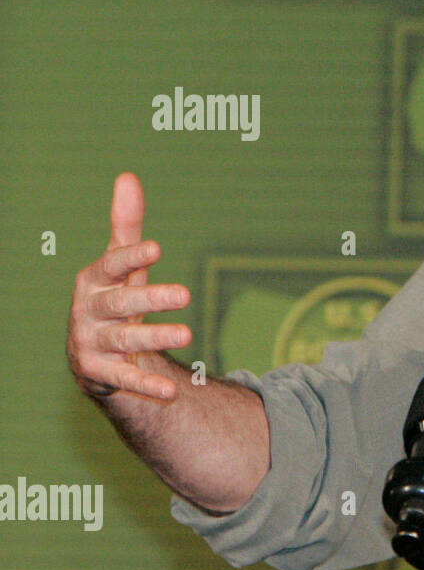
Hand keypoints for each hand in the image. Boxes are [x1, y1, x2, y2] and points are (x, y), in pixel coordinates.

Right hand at [66, 173, 192, 400]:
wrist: (93, 352)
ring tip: (187, 334)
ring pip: (127, 339)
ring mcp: (92, 343)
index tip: (156, 247)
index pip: (113, 265)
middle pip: (123, 303)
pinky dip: (146, 385)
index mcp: (94, 280)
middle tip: (185, 294)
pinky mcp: (99, 373)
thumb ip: (125, 225)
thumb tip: (127, 177)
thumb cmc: (114, 296)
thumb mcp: (120, 263)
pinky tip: (171, 392)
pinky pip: (125, 379)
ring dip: (156, 337)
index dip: (131, 258)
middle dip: (152, 298)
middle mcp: (89, 311)